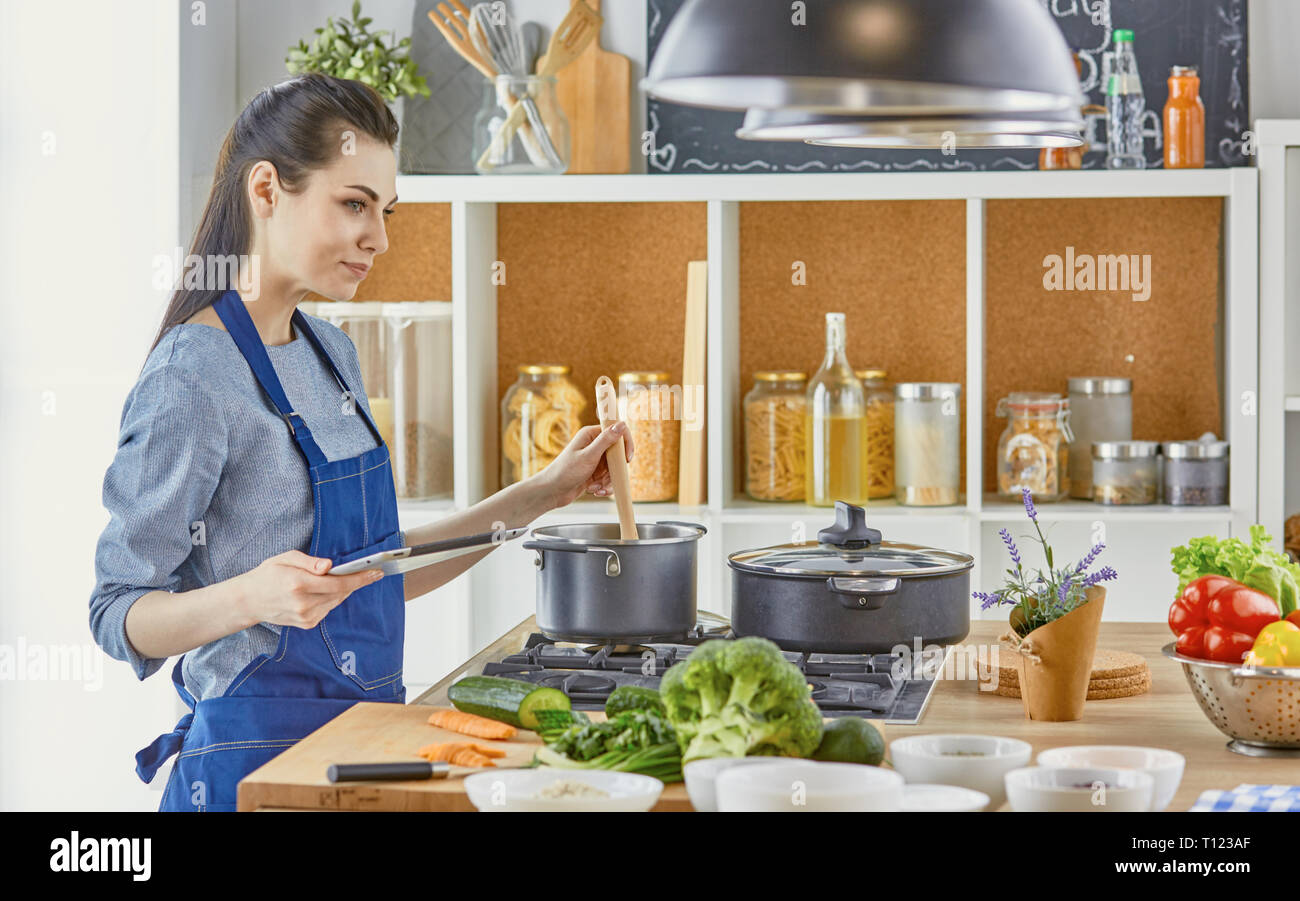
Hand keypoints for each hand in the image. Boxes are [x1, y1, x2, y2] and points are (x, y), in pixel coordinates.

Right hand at [236, 549, 383, 628]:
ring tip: (336, 579)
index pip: (339, 583)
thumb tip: (329, 566)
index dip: (360, 578)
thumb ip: (310, 561)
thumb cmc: (269, 574)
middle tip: (364, 571)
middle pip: (341, 592)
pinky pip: (328, 608)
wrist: (250, 600)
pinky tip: (322, 591)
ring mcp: (306, 616)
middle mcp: (304, 603)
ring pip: (336, 601)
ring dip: (341, 590)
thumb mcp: (286, 558)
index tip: (376, 572)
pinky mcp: (307, 624)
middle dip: (354, 582)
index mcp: (299, 584)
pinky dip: (331, 598)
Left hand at [534, 421, 634, 509]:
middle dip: (615, 470)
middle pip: (618, 454)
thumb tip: (622, 424)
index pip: (617, 432)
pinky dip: (604, 486)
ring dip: (607, 481)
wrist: (552, 492)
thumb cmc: (565, 471)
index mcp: (591, 434)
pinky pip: (609, 478)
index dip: (626, 444)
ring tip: (594, 488)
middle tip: (605, 479)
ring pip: (615, 468)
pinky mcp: (596, 472)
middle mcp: (594, 445)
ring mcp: (596, 459)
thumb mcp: (588, 456)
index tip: (627, 459)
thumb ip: (606, 440)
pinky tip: (594, 491)